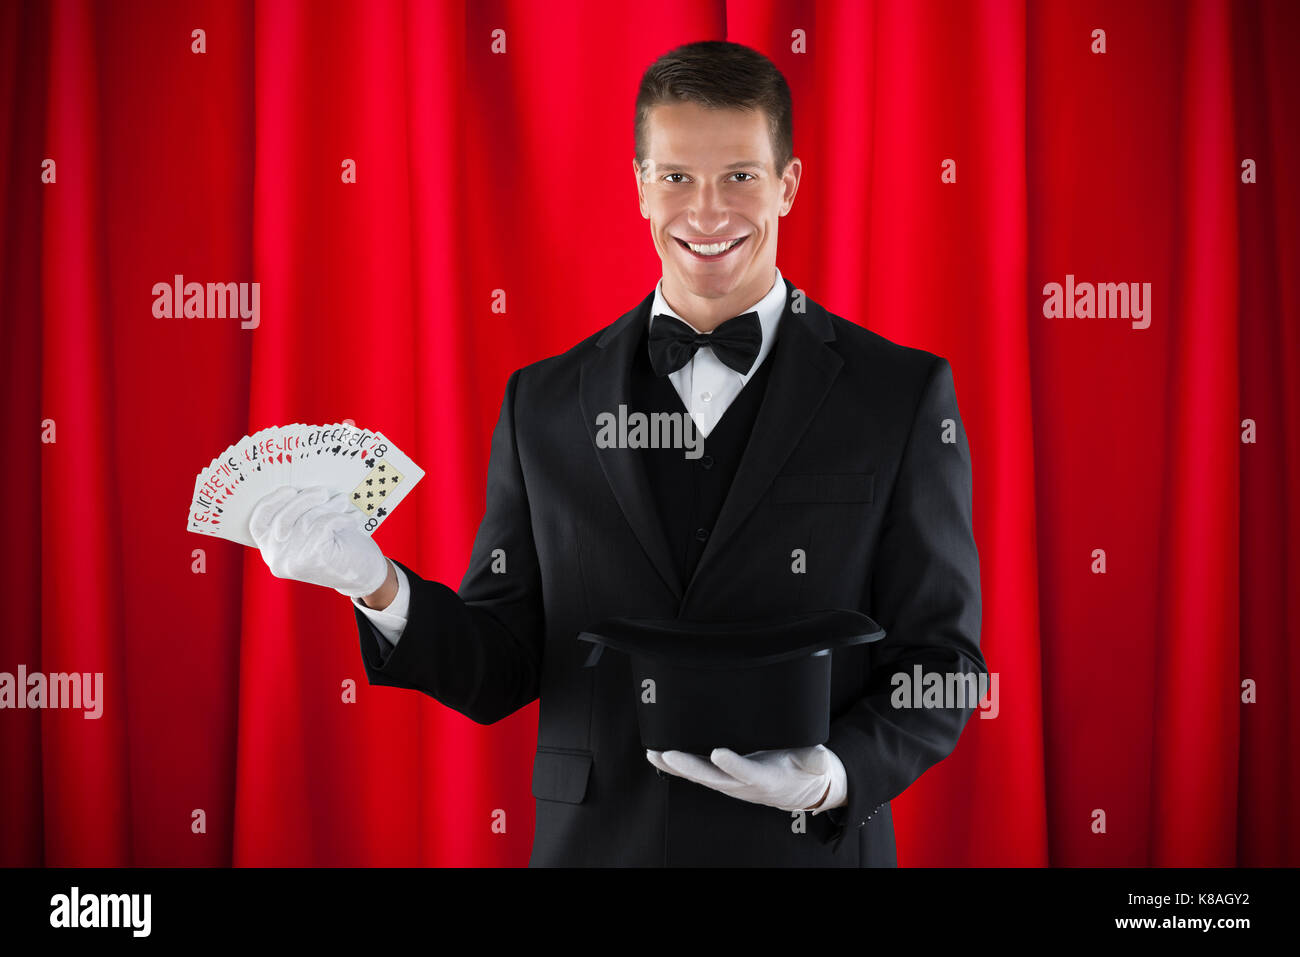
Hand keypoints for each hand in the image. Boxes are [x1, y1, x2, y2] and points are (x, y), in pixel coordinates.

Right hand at [248, 485, 389, 598]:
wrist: (364, 576)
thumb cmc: (338, 548)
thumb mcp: (311, 534)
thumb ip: (297, 518)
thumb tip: (300, 486)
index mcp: (271, 552)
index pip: (258, 524)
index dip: (271, 502)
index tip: (290, 489)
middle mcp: (277, 559)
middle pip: (282, 518)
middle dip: (306, 499)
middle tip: (325, 492)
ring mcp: (294, 561)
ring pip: (306, 519)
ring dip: (328, 507)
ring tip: (342, 502)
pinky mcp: (314, 558)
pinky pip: (323, 524)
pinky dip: (340, 518)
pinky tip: (351, 520)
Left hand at [645, 744, 846, 812]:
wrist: (801, 787)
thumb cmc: (807, 770)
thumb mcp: (817, 764)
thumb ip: (816, 762)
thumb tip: (819, 761)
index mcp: (767, 780)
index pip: (747, 773)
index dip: (733, 765)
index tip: (718, 753)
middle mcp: (743, 785)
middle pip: (713, 777)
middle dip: (689, 766)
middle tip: (668, 754)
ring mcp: (731, 783)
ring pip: (700, 776)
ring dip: (676, 767)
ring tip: (654, 753)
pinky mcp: (724, 778)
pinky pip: (698, 773)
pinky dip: (677, 767)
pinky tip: (659, 757)